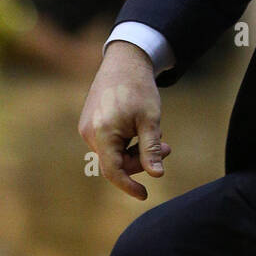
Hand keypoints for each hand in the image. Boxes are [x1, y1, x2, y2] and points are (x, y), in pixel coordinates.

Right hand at [78, 40, 171, 198]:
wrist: (124, 61)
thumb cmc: (139, 88)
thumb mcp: (151, 120)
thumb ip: (152, 149)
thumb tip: (156, 175)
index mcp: (102, 132)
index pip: (113, 171)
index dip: (128, 186)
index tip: (145, 195)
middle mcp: (89, 132)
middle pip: (116, 162)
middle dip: (141, 159)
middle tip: (168, 148)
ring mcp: (87, 127)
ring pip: (114, 153)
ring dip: (136, 150)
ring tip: (158, 135)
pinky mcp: (90, 122)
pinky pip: (109, 142)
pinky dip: (127, 142)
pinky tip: (141, 128)